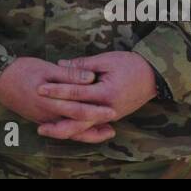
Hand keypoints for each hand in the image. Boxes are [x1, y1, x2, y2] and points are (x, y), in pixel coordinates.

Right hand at [0, 57, 115, 140]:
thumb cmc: (22, 70)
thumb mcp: (46, 68)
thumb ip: (69, 75)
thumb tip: (90, 78)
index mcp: (51, 102)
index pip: (78, 110)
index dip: (97, 111)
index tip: (113, 110)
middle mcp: (48, 115)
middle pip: (76, 125)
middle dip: (96, 126)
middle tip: (114, 126)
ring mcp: (43, 119)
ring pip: (69, 132)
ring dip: (87, 133)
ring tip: (103, 132)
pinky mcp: (39, 119)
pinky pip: (60, 130)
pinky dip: (74, 131)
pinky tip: (81, 127)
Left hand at [35, 51, 156, 140]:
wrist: (153, 76)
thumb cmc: (130, 64)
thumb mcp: (107, 60)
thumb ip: (83, 64)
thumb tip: (60, 64)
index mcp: (106, 92)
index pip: (76, 93)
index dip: (57, 90)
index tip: (40, 88)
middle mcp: (108, 108)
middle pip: (79, 121)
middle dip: (57, 122)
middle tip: (38, 123)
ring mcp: (110, 115)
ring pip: (84, 128)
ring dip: (65, 130)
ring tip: (46, 129)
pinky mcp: (111, 117)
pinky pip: (91, 126)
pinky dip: (77, 129)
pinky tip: (63, 128)